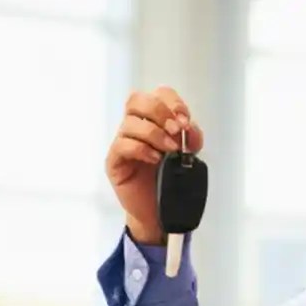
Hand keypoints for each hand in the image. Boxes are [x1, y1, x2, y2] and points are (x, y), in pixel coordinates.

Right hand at [105, 86, 204, 244]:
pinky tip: (155, 160)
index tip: (185, 121)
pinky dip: (142, 149)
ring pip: (131, 122)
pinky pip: (123, 145)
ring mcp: (122, 141)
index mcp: (153, 119)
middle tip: (176, 131)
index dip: (173, 103)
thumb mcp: (189, 155)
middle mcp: (135, 126)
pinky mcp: (115, 160)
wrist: (161, 210)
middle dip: (160, 112)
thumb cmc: (170, 179)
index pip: (159, 94)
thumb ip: (191, 139)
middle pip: (138, 99)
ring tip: (170, 150)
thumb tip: (189, 129)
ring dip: (155, 134)